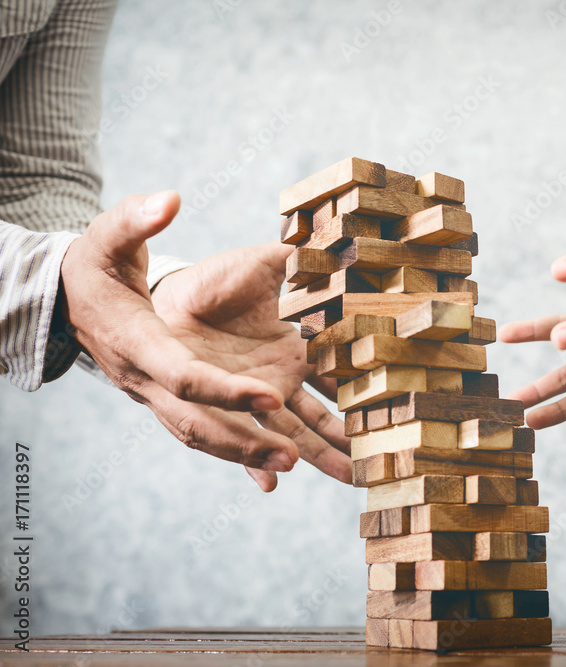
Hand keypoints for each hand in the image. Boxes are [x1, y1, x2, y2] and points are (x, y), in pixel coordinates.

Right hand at [60, 191, 350, 489]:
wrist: (75, 302)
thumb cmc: (98, 267)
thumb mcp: (108, 238)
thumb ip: (135, 219)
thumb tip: (170, 199)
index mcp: (139, 344)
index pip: (185, 377)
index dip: (227, 391)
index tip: (271, 397)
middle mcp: (151, 382)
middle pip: (199, 425)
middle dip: (245, 444)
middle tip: (293, 457)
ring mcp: (164, 397)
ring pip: (208, 438)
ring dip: (252, 456)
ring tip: (300, 468)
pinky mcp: (179, 399)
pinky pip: (212, 433)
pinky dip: (241, 455)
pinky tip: (275, 473)